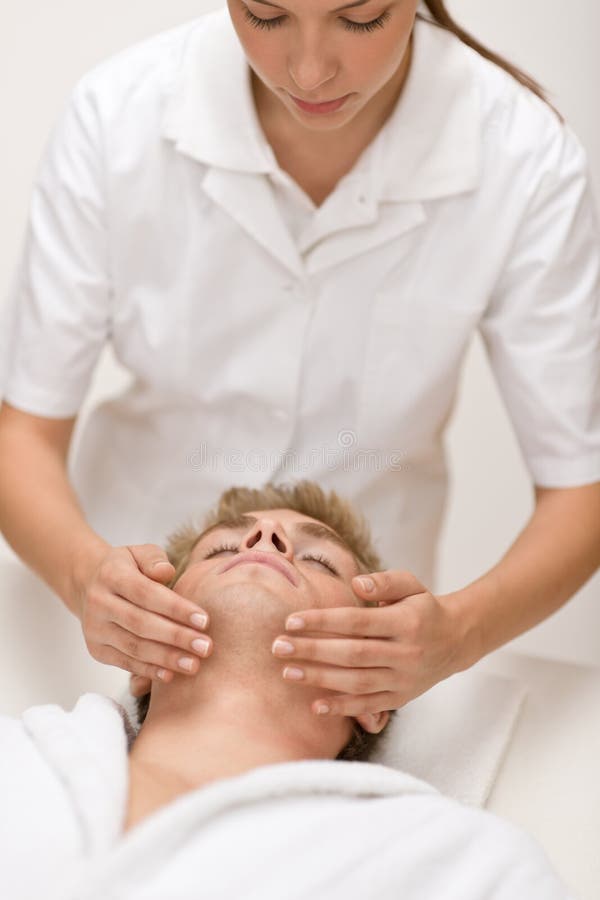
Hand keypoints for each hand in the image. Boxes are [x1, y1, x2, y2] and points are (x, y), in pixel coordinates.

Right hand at [75, 543, 212, 696]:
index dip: (176, 608)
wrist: (89, 585)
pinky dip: (148, 670)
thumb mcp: (139, 553)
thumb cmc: (127, 568)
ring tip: (193, 664)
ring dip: (166, 658)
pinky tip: (171, 675)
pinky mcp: (96, 650)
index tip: (204, 620)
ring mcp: (95, 629)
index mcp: (111, 575)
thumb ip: (155, 560)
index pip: (146, 593)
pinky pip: (125, 662)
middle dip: (176, 637)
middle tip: (205, 647)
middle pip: (141, 623)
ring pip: (133, 647)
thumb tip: (166, 572)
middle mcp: (99, 603)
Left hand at [271, 569, 460, 720]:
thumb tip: (356, 585)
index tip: (291, 621)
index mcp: (406, 622)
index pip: (357, 622)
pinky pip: (368, 706)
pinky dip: (342, 708)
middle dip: (312, 651)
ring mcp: (403, 680)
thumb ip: (384, 582)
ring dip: (319, 679)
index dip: (322, 622)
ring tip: (287, 671)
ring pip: (357, 682)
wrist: (456, 640)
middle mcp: (406, 654)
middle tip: (278, 647)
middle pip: (352, 654)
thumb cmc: (423, 607)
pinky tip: (314, 706)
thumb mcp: (411, 585)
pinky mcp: (401, 698)